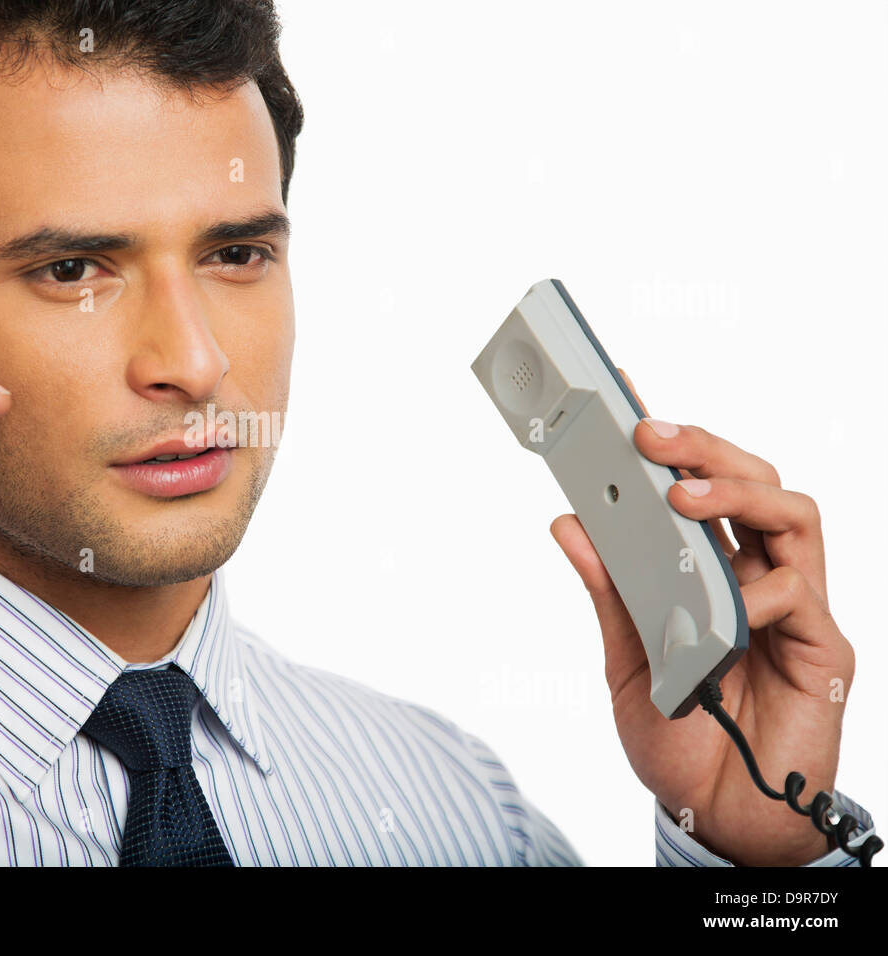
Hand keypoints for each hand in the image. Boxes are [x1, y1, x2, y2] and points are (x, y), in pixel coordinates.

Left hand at [550, 369, 852, 865]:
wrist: (715, 818)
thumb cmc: (677, 739)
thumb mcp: (627, 659)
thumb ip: (609, 593)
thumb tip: (568, 523)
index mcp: (708, 573)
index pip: (695, 490)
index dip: (669, 442)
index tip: (624, 397)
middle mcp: (755, 578)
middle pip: (753, 483)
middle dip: (704, 446)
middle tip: (650, 429)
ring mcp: (795, 609)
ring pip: (791, 514)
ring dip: (736, 491)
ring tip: (680, 489)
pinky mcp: (824, 648)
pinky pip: (800, 595)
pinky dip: (756, 593)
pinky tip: (725, 612)